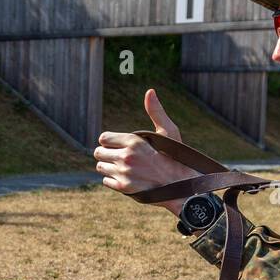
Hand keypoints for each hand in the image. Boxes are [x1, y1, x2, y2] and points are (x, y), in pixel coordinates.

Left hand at [94, 89, 191, 213]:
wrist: (181, 185)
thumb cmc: (176, 156)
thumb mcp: (168, 131)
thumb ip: (156, 112)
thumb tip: (150, 91)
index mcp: (134, 141)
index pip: (104, 138)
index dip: (109, 141)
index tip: (116, 145)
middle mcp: (126, 157)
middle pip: (98, 153)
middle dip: (106, 153)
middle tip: (117, 156)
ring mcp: (124, 173)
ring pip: (101, 167)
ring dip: (108, 166)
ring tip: (121, 167)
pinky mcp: (124, 188)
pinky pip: (106, 181)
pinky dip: (112, 180)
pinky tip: (124, 177)